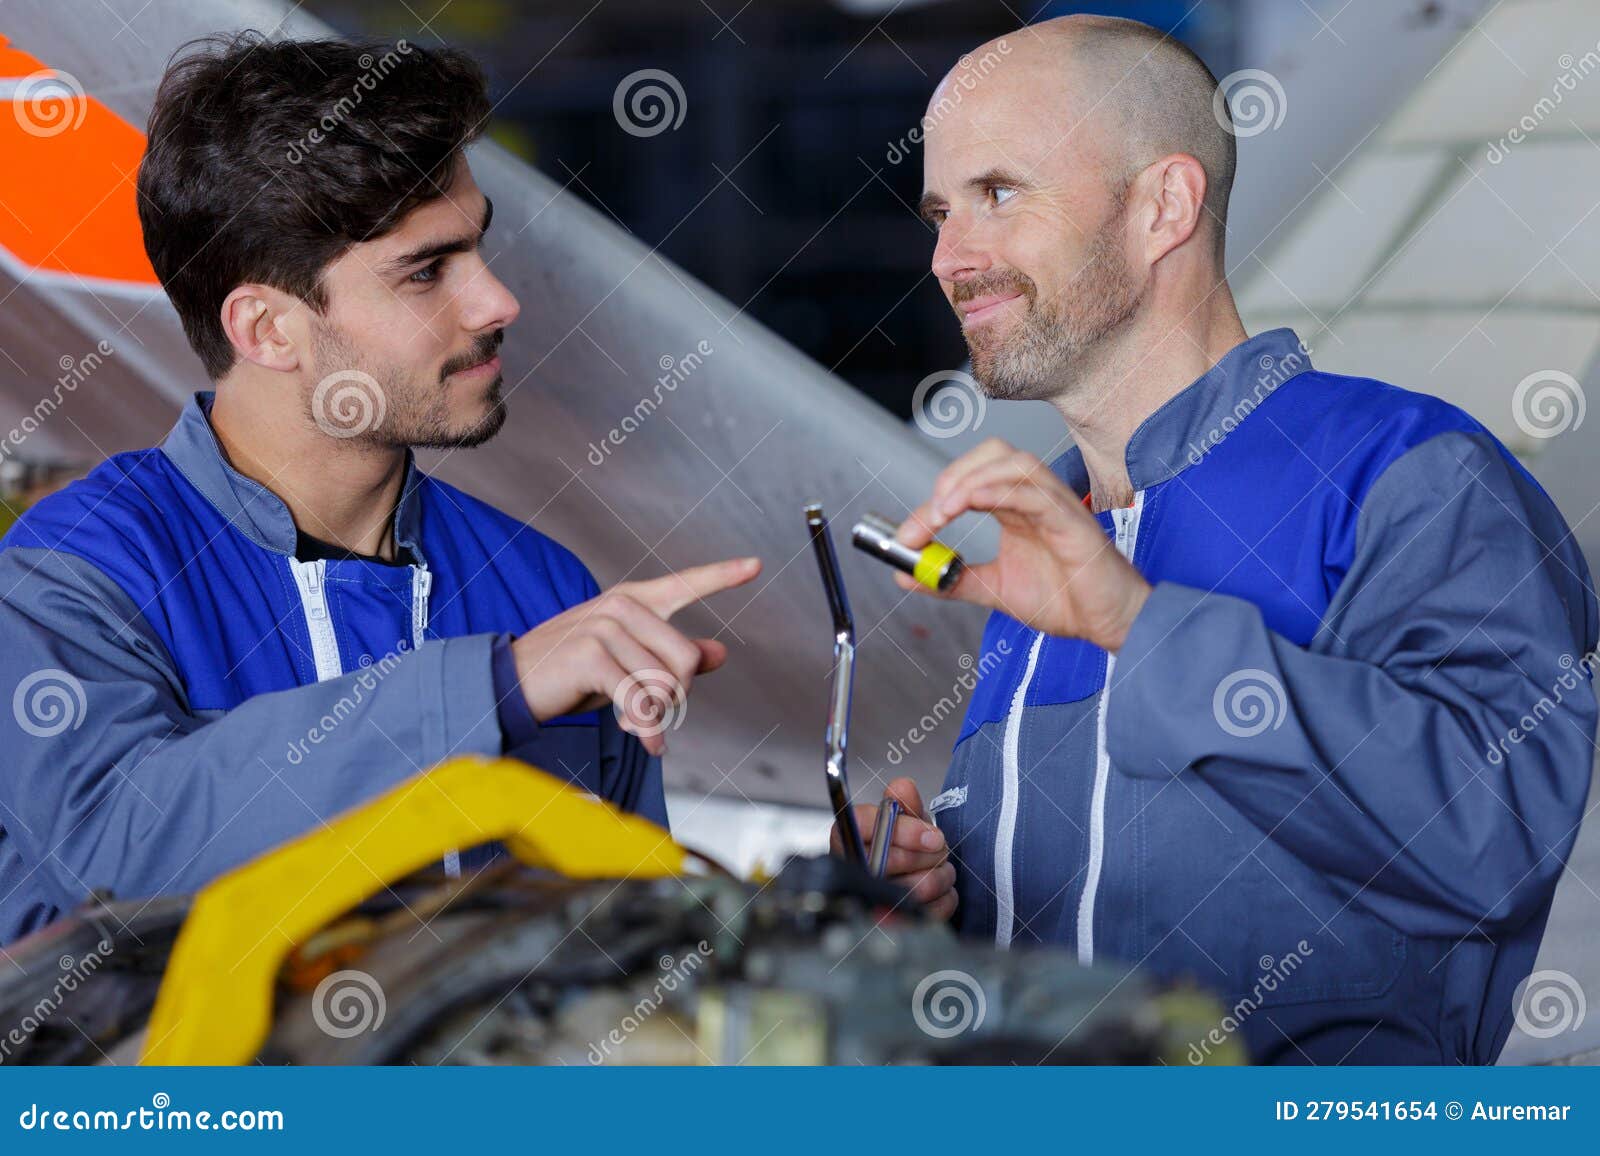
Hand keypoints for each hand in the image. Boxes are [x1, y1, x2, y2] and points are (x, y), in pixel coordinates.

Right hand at [510, 556, 761, 754]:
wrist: (511, 684)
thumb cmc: (573, 675)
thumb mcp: (628, 663)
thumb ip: (671, 656)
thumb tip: (718, 653)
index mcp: (633, 600)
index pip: (685, 584)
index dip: (722, 576)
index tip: (756, 566)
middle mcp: (622, 606)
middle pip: (686, 660)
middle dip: (675, 697)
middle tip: (651, 712)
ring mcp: (605, 626)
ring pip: (664, 685)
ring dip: (654, 716)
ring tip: (633, 721)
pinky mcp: (592, 655)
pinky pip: (640, 701)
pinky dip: (646, 730)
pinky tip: (646, 742)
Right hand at [832, 777, 956, 920]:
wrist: (906, 880)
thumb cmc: (899, 847)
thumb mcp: (902, 818)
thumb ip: (902, 801)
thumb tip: (902, 789)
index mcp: (848, 836)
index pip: (866, 827)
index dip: (904, 830)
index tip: (931, 834)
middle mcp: (853, 870)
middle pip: (893, 860)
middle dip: (928, 853)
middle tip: (937, 847)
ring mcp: (870, 902)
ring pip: (918, 888)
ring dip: (941, 874)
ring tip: (938, 866)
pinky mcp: (893, 926)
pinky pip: (932, 911)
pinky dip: (946, 897)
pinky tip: (938, 889)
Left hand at [895, 439, 1150, 650]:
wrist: (1107, 623)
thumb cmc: (1065, 600)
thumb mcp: (994, 590)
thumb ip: (952, 579)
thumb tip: (905, 574)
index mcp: (1016, 509)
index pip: (970, 481)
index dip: (933, 501)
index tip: (906, 537)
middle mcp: (1034, 498)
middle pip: (992, 454)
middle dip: (953, 475)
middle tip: (930, 515)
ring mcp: (1055, 504)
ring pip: (1013, 462)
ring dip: (971, 479)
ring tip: (944, 510)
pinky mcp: (1071, 519)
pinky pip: (1036, 489)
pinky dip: (1000, 490)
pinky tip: (975, 504)